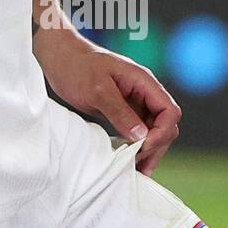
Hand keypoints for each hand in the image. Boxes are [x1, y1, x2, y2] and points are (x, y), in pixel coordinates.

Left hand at [38, 34, 180, 175]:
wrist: (57, 56)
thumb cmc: (76, 66)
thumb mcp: (97, 89)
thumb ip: (120, 112)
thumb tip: (141, 136)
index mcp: (143, 81)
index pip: (169, 111)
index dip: (162, 132)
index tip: (143, 146)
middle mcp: (143, 91)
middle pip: (165, 124)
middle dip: (157, 146)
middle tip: (140, 166)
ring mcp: (133, 101)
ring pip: (153, 130)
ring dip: (149, 149)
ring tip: (138, 170)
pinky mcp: (121, 109)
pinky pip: (137, 129)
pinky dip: (136, 145)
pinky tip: (128, 159)